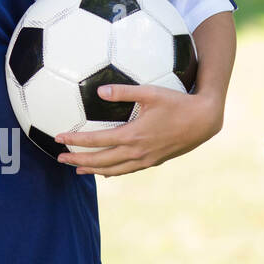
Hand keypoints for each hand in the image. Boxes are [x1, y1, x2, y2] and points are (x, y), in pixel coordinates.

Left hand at [54, 83, 224, 175]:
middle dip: (78, 160)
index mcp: (133, 135)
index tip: (58, 138)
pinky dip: (113, 171)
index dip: (75, 140)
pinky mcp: (155, 161)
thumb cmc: (178, 102)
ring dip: (93, 169)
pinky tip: (106, 172)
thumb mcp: (150, 92)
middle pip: (101, 160)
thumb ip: (123, 91)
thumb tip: (99, 91)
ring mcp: (147, 159)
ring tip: (77, 169)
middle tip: (59, 158)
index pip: (96, 141)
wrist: (205, 120)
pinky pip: (128, 170)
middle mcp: (138, 151)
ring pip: (114, 169)